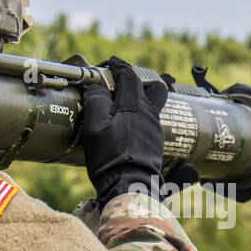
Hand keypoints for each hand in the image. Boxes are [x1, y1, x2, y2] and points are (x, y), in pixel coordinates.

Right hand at [81, 57, 168, 206]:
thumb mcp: (95, 126)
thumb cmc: (110, 156)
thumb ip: (95, 101)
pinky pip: (150, 124)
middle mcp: (150, 114)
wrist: (130, 186)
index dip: (119, 66)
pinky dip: (140, 120)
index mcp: (135, 104)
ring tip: (121, 110)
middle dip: (138, 83)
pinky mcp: (156, 145)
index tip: (110, 63)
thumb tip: (96, 86)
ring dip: (139, 103)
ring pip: (152, 107)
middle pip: (152, 89)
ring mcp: (155, 130)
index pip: (129, 75)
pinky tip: (127, 130)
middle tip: (121, 87)